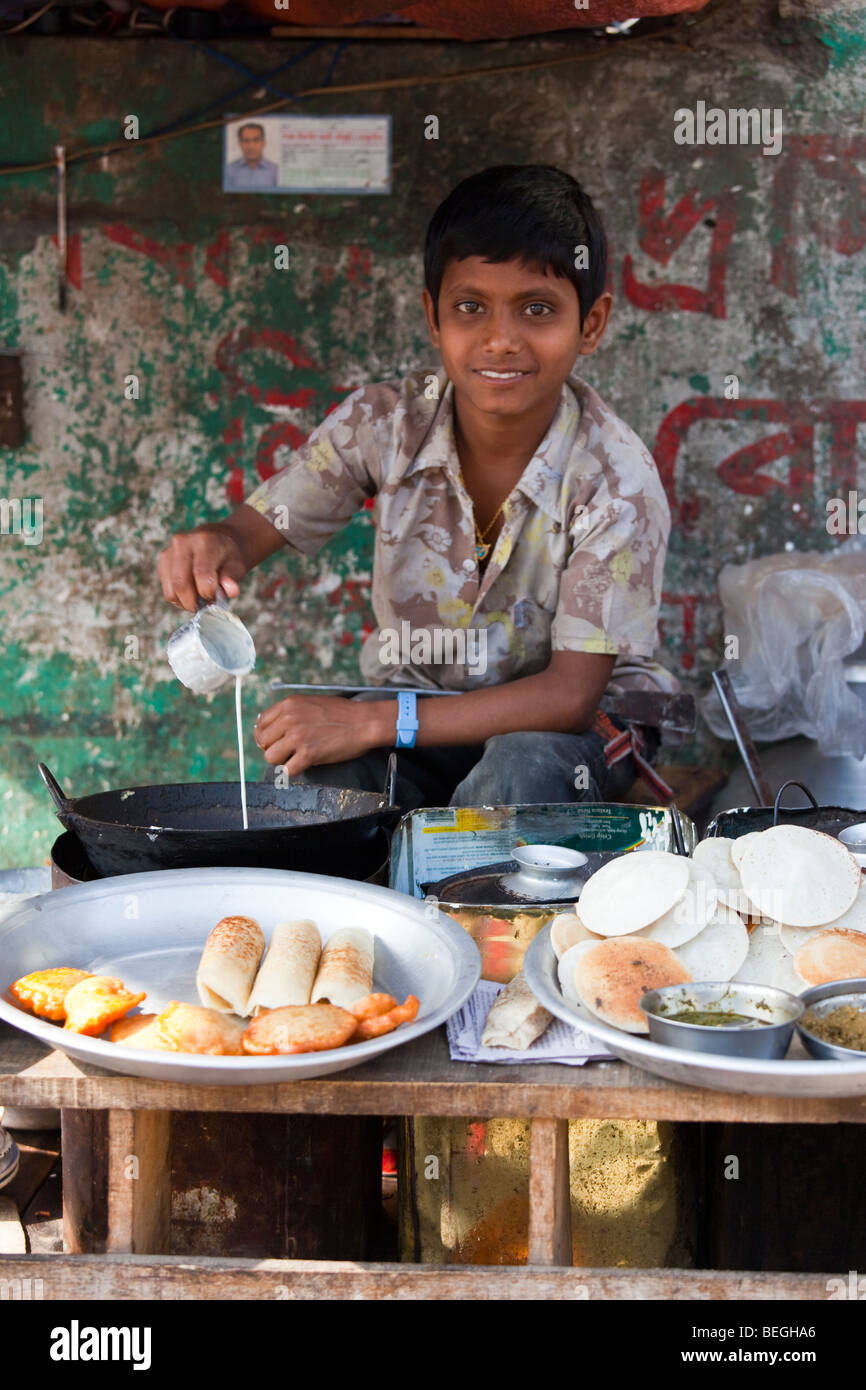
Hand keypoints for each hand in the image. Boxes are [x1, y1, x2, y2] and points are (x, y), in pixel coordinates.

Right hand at [158, 524, 246, 611]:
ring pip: (171, 591)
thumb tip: (231, 591)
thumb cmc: (227, 556)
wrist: (215, 540)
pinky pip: (167, 591)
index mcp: (204, 542)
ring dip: (186, 603)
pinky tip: (190, 594)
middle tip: (206, 604)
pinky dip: (179, 599)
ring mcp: (169, 552)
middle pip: (181, 584)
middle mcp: (182, 543)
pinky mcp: (162, 562)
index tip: (216, 597)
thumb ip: (232, 579)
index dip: (209, 593)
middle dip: (194, 602)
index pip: (202, 574)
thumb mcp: (236, 565)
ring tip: (199, 599)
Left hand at [254, 695, 394, 774]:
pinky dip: (295, 771)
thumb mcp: (311, 703)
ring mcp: (298, 736)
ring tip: (296, 758)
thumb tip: (273, 728)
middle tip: (288, 752)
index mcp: (289, 704)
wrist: (364, 721)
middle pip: (263, 742)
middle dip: (274, 748)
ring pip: (271, 757)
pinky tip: (305, 764)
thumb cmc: (342, 713)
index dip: (265, 735)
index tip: (274, 741)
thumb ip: (291, 712)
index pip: (260, 723)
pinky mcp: (308, 753)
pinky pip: (288, 770)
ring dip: (282, 761)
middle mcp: (290, 719)